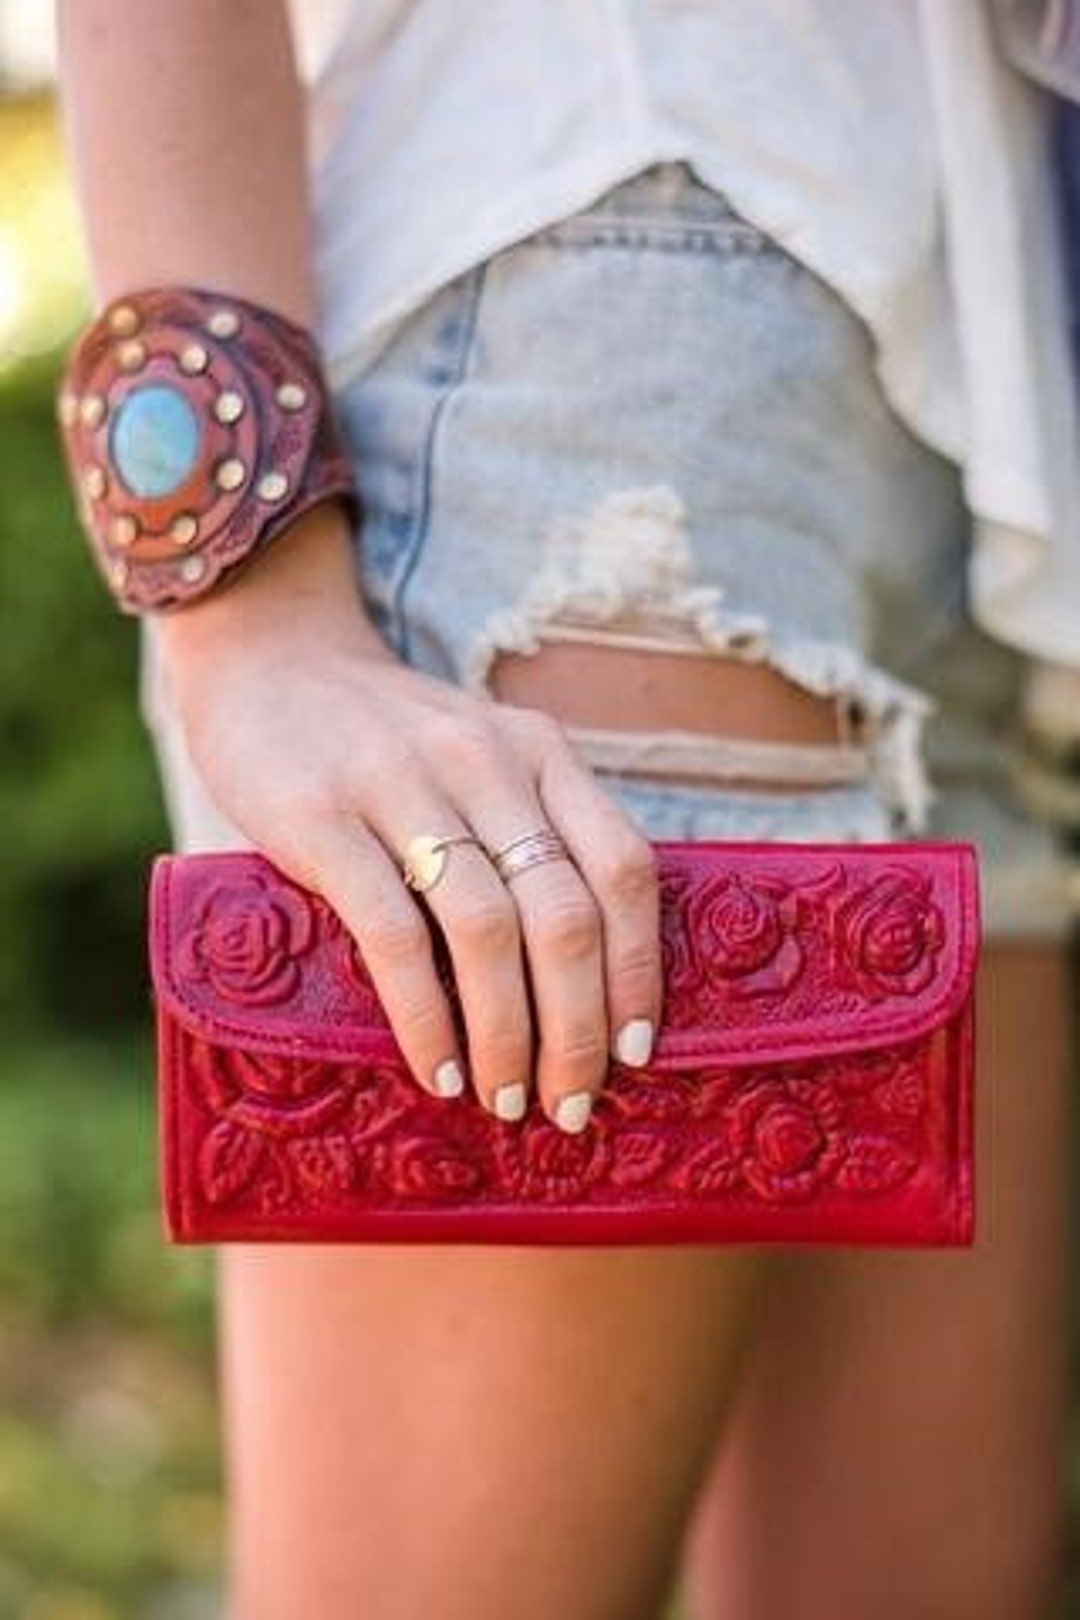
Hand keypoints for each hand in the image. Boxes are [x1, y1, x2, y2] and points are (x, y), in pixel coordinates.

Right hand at [156, 509, 661, 1131]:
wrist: (268, 660)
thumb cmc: (387, 738)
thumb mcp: (482, 754)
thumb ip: (532, 827)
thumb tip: (584, 975)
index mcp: (539, 750)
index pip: (623, 867)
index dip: (640, 969)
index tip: (638, 1049)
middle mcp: (485, 762)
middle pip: (565, 914)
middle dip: (579, 1028)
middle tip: (571, 1103)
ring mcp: (403, 786)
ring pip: (488, 931)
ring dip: (508, 1035)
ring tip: (508, 1100)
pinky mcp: (323, 819)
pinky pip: (395, 935)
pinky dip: (426, 1016)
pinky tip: (437, 1069)